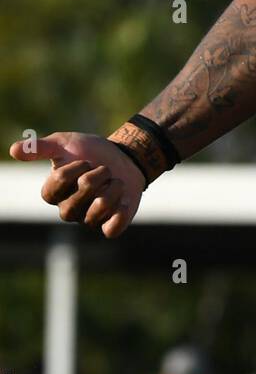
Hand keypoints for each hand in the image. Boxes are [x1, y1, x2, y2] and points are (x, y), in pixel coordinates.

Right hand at [8, 131, 145, 237]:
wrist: (125, 157)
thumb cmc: (90, 151)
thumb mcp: (65, 143)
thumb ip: (41, 148)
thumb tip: (13, 149)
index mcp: (54, 193)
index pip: (53, 188)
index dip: (73, 171)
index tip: (85, 160)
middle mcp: (68, 209)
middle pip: (74, 203)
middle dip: (95, 178)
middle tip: (104, 169)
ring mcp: (89, 218)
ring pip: (95, 214)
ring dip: (112, 190)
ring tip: (116, 181)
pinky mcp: (111, 224)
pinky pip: (111, 230)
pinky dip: (119, 216)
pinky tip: (125, 201)